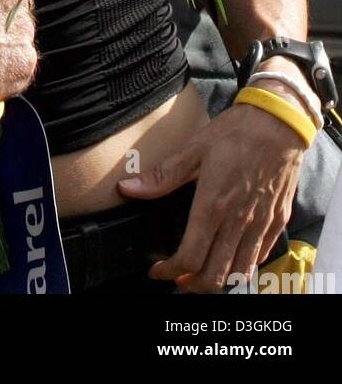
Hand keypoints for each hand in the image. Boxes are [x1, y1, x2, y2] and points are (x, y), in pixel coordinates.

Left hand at [117, 101, 304, 291]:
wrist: (279, 122)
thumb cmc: (235, 132)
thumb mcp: (194, 148)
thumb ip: (162, 175)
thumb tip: (128, 188)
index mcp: (213, 204)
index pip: (191, 256)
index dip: (171, 271)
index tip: (157, 271)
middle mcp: (239, 221)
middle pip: (215, 274)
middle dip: (193, 284)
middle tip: (178, 279)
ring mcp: (261, 223)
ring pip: (240, 271)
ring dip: (218, 279)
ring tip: (201, 272)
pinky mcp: (278, 220)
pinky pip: (260, 256)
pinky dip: (243, 265)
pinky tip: (231, 255)